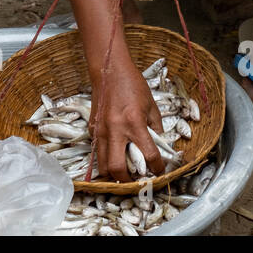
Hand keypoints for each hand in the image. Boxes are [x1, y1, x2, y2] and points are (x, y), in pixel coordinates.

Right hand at [89, 62, 163, 181]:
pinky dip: (106, 158)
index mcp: (134, 123)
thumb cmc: (133, 86)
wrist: (109, 71)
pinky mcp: (92, 129)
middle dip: (128, 181)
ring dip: (114, 173)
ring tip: (125, 171)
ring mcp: (100, 131)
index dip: (157, 168)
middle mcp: (115, 130)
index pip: (148, 155)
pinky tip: (115, 154)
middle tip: (136, 179)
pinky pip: (97, 152)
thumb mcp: (151, 106)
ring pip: (102, 165)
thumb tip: (158, 147)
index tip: (159, 171)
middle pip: (117, 169)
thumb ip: (156, 128)